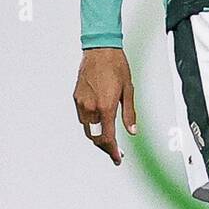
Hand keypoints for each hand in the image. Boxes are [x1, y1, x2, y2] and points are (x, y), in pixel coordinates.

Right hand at [73, 48, 137, 164]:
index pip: (108, 138)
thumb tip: (132, 131)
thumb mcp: (128, 91)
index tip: (117, 159)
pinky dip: (90, 125)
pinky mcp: (76, 97)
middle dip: (105, 147)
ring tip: (108, 139)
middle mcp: (91, 107)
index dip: (112, 151)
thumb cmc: (116, 67)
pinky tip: (99, 124)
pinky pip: (82, 117)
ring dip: (97, 137)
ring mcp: (81, 102)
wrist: (100, 49)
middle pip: (95, 137)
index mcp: (105, 107)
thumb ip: (129, 114)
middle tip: (115, 152)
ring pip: (87, 129)